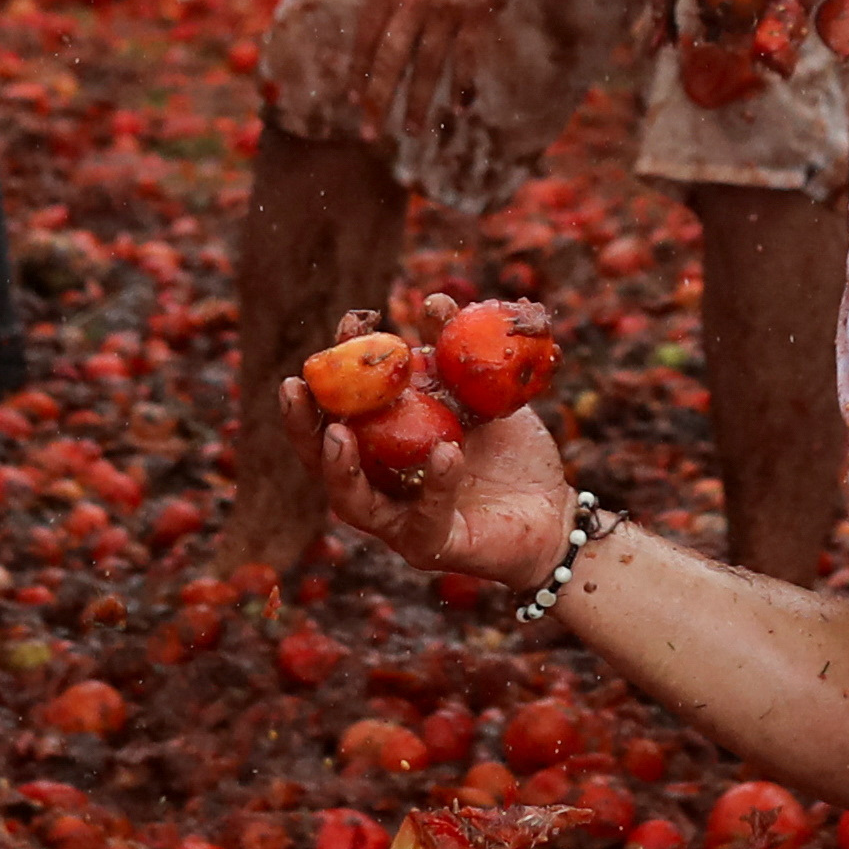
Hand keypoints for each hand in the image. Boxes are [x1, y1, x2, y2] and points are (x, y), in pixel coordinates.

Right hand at [275, 298, 575, 586]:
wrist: (553, 509)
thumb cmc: (509, 450)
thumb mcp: (482, 395)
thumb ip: (454, 357)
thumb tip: (433, 302)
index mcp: (378, 443)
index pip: (339, 408)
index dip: (334, 368)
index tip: (345, 326)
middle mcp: (375, 482)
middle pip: (321, 456)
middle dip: (302, 421)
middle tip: (294, 385)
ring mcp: (397, 519)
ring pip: (351, 500)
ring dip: (338, 465)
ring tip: (339, 431)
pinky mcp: (431, 546)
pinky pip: (425, 517)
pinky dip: (434, 484)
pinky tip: (445, 453)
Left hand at [355, 0, 541, 159]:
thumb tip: (396, 24)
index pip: (367, 36)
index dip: (359, 70)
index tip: (354, 99)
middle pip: (389, 59)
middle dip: (378, 99)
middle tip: (371, 133)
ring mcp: (444, 9)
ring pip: (426, 67)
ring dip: (417, 102)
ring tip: (412, 131)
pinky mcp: (476, 15)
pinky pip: (466, 60)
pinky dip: (462, 87)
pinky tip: (458, 109)